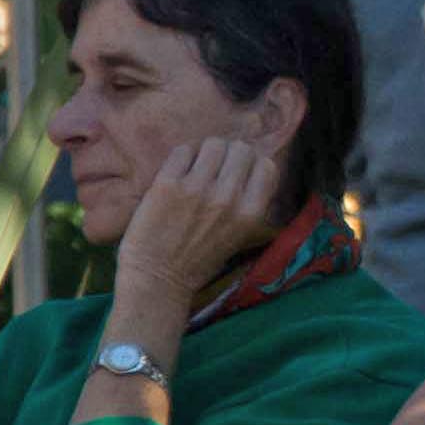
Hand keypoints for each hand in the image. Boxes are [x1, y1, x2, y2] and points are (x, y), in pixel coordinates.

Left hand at [114, 138, 286, 310]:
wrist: (158, 279)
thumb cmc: (198, 262)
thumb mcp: (238, 237)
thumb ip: (247, 204)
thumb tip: (249, 168)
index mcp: (250, 213)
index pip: (267, 165)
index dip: (253, 165)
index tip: (239, 172)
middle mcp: (228, 197)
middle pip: (241, 149)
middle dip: (229, 154)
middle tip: (215, 168)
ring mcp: (198, 188)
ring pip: (213, 144)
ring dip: (205, 152)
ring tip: (196, 168)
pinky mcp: (168, 184)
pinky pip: (183, 150)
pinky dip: (183, 156)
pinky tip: (178, 172)